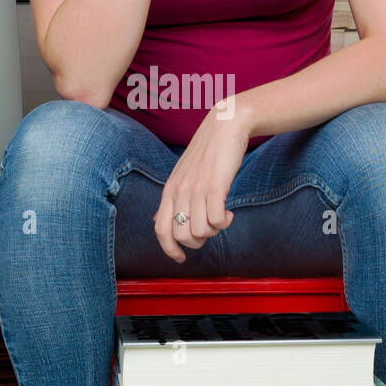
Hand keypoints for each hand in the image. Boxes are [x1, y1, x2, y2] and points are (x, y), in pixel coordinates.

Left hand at [153, 101, 249, 262]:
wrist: (226, 126)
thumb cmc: (207, 153)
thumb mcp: (182, 175)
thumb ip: (170, 199)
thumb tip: (156, 221)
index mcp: (169, 190)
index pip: (160, 230)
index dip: (169, 250)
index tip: (181, 259)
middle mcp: (179, 192)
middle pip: (182, 236)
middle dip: (198, 242)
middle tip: (210, 230)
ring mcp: (196, 189)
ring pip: (201, 231)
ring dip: (215, 231)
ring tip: (221, 217)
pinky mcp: (215, 186)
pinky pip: (217, 220)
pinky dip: (225, 222)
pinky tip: (229, 213)